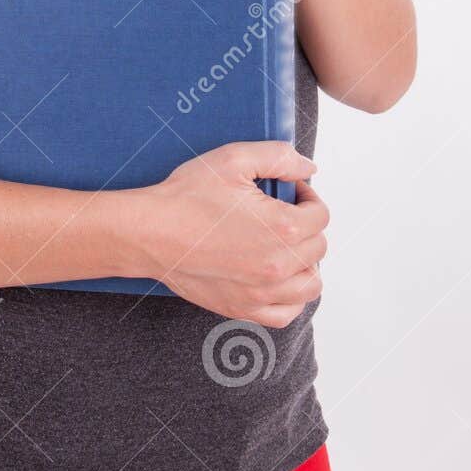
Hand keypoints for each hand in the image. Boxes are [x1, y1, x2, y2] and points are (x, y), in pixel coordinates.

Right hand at [131, 140, 327, 323]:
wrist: (149, 232)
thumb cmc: (186, 197)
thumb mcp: (233, 160)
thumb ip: (279, 157)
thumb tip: (309, 167)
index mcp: (282, 227)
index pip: (320, 215)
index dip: (307, 197)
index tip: (290, 192)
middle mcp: (278, 265)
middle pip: (318, 247)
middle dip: (305, 226)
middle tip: (281, 213)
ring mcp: (261, 293)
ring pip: (310, 284)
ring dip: (305, 263)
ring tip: (283, 246)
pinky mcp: (243, 309)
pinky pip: (287, 313)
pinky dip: (291, 298)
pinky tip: (277, 279)